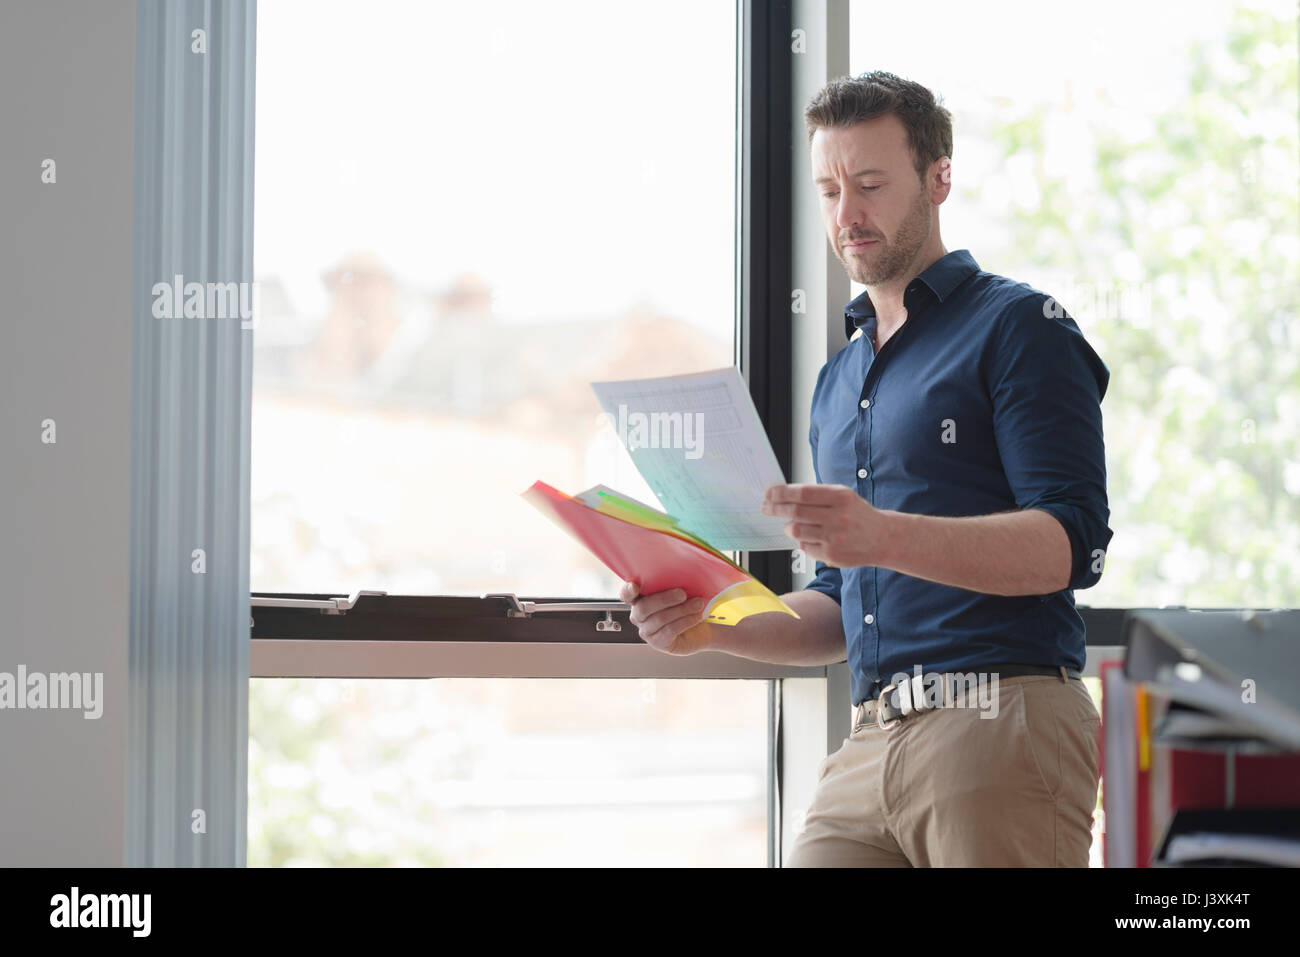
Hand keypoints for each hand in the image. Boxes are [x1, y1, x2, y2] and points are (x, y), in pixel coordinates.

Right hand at [619, 580, 711, 655]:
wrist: (701, 627)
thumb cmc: (687, 603)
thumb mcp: (679, 589)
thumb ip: (672, 581)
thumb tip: (681, 568)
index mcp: (639, 599)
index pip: (626, 595)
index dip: (628, 591)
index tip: (635, 586)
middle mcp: (639, 616)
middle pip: (643, 607)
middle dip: (664, 599)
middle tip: (683, 593)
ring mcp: (647, 631)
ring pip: (660, 619)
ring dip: (681, 610)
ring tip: (698, 603)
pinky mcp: (659, 643)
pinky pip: (670, 631)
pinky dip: (685, 621)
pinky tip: (697, 616)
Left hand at [760, 483, 887, 567]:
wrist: (883, 538)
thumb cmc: (858, 514)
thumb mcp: (842, 496)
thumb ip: (816, 495)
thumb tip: (783, 495)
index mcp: (840, 497)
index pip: (802, 493)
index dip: (781, 493)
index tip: (769, 493)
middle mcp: (838, 517)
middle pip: (796, 511)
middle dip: (775, 508)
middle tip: (766, 507)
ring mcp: (835, 538)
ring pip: (796, 530)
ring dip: (788, 526)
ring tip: (790, 524)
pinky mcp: (832, 555)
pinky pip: (805, 546)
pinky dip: (802, 541)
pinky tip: (810, 537)